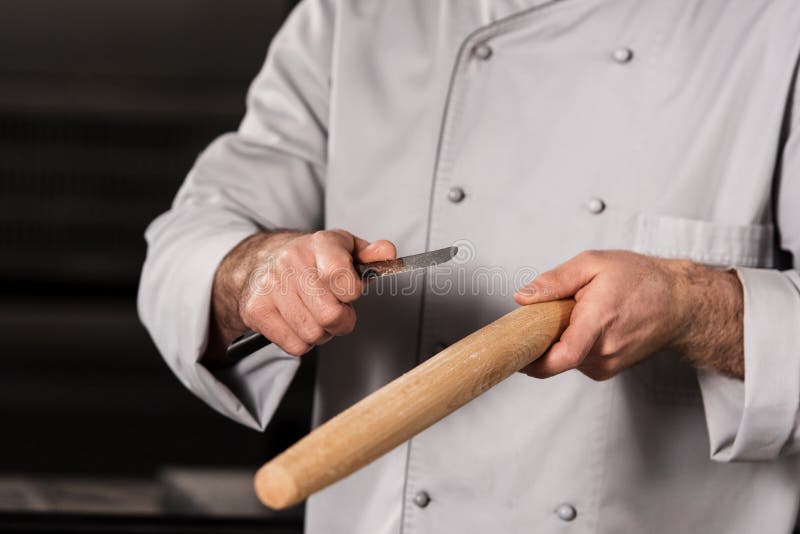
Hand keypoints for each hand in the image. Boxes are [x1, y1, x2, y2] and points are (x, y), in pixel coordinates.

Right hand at [207, 230, 395, 361]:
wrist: (262, 262)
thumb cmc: (313, 261)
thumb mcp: (345, 250)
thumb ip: (371, 254)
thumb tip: (388, 252)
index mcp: (319, 244)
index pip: (339, 276)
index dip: (351, 293)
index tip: (350, 292)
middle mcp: (291, 261)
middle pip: (330, 315)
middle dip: (341, 319)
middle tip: (336, 309)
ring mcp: (270, 286)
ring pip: (313, 334)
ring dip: (322, 332)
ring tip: (315, 314)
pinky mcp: (256, 309)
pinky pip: (295, 346)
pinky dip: (302, 341)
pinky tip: (298, 321)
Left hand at [514, 250, 743, 380]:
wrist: (680, 302)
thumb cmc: (641, 280)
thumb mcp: (594, 264)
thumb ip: (555, 281)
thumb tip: (523, 296)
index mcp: (599, 322)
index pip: (563, 356)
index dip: (533, 361)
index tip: (515, 351)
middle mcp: (604, 350)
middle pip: (555, 356)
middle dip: (542, 338)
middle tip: (546, 313)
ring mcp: (607, 364)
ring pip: (565, 358)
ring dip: (559, 339)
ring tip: (577, 313)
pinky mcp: (608, 369)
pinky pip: (577, 359)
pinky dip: (572, 344)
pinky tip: (586, 324)